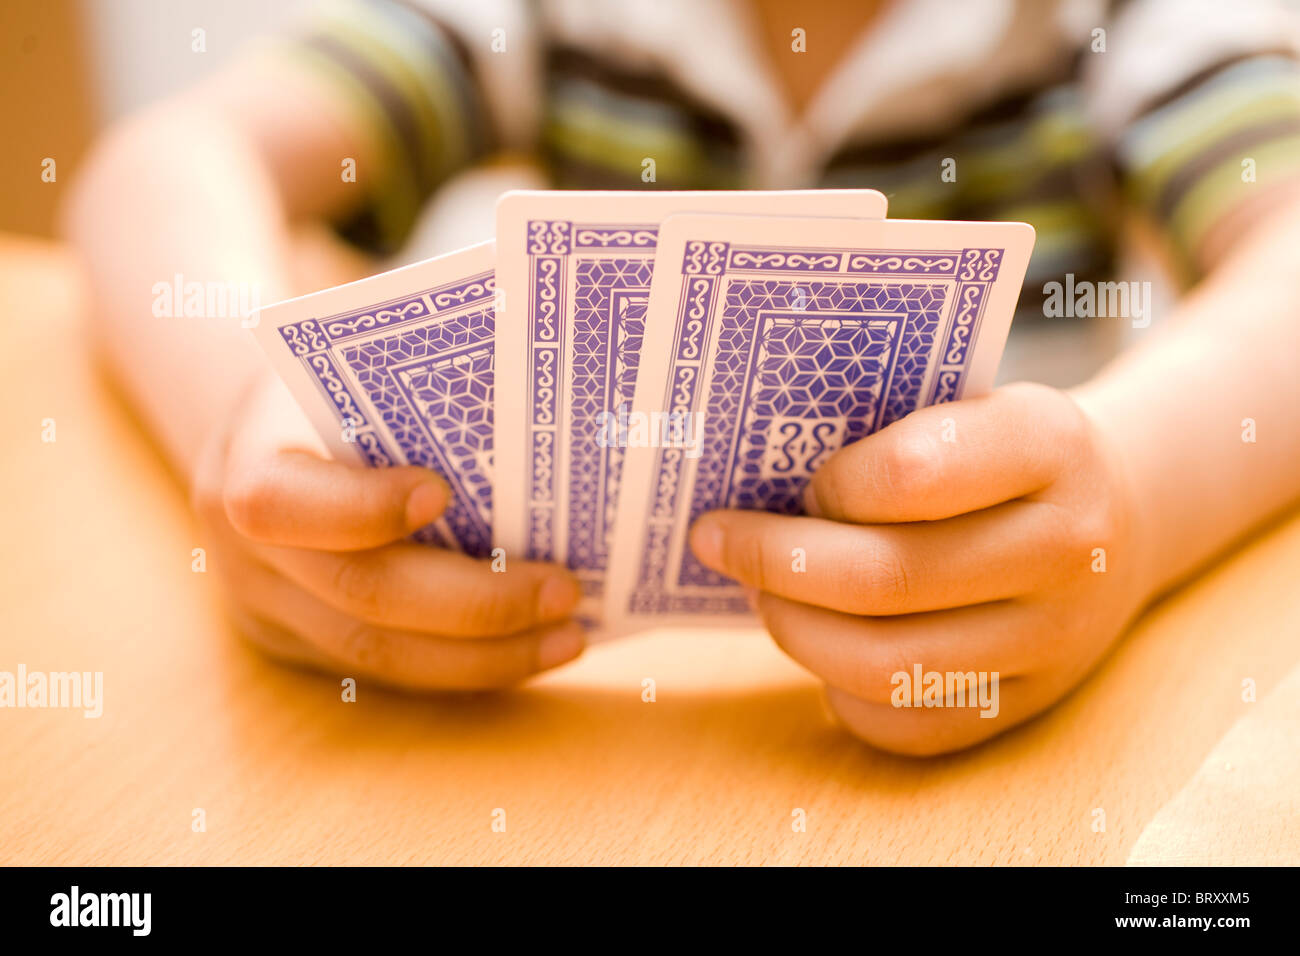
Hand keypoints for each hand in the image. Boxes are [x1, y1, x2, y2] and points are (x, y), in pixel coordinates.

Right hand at [191, 372, 584, 689]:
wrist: (259, 441)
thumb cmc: (330, 391)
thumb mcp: (345, 367)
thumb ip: (412, 386)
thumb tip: (532, 390)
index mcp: (249, 462)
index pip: (283, 503)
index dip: (362, 508)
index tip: (443, 492)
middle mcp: (246, 552)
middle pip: (359, 595)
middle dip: (474, 604)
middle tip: (565, 591)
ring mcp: (268, 611)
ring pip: (378, 655)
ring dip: (485, 655)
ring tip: (567, 636)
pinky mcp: (302, 648)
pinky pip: (389, 670)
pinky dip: (467, 663)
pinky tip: (533, 646)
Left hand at [688, 382, 1149, 754]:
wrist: (1122, 519)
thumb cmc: (1007, 453)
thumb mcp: (973, 403)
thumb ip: (888, 428)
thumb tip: (750, 478)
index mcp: (1049, 446)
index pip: (911, 475)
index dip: (831, 485)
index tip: (798, 482)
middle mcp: (1068, 549)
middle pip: (887, 579)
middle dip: (775, 562)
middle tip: (717, 541)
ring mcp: (1055, 639)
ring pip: (890, 664)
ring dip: (796, 631)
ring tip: (761, 596)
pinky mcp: (1031, 704)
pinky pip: (911, 726)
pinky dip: (841, 694)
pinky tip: (819, 647)